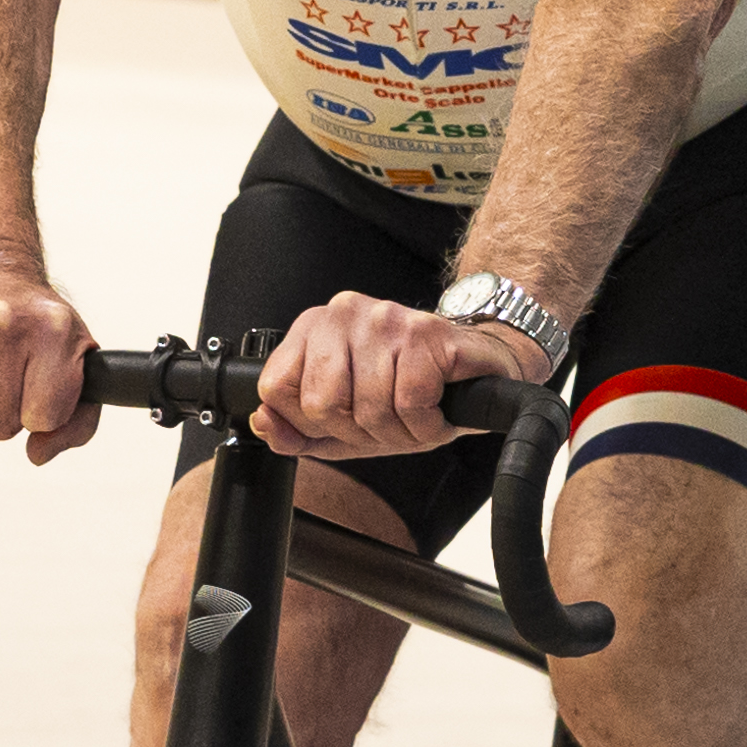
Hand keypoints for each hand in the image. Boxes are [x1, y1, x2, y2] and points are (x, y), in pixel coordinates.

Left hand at [253, 290, 539, 462]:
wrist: (482, 371)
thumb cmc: (414, 392)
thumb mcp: (346, 422)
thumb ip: (298, 429)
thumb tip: (263, 423)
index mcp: (315, 328)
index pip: (275, 387)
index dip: (310, 423)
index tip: (346, 421)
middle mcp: (343, 313)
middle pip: (319, 403)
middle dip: (358, 431)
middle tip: (387, 422)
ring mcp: (385, 318)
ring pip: (367, 409)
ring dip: (400, 432)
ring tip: (416, 417)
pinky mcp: (426, 333)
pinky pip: (410, 403)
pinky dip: (427, 424)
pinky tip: (437, 411)